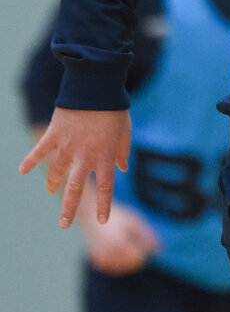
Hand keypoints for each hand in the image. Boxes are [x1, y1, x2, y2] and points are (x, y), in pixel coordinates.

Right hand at [19, 107, 130, 228]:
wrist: (97, 87)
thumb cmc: (114, 109)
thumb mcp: (124, 132)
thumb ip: (122, 152)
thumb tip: (122, 169)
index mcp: (105, 155)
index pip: (105, 187)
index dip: (104, 205)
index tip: (103, 220)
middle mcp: (85, 155)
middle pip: (75, 188)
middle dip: (69, 208)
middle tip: (63, 225)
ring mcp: (68, 145)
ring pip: (57, 171)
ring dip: (53, 183)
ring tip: (51, 190)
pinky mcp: (55, 133)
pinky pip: (40, 150)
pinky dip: (30, 160)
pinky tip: (22, 170)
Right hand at [80, 198, 160, 275]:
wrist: (92, 214)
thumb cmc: (118, 217)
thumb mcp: (135, 222)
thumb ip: (148, 237)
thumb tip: (160, 251)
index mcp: (118, 244)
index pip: (139, 258)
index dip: (142, 249)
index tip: (138, 237)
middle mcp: (107, 255)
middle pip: (133, 264)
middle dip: (135, 253)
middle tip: (127, 237)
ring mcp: (101, 260)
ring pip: (125, 268)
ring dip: (128, 258)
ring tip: (122, 240)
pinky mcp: (97, 263)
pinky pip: (116, 267)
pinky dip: (120, 260)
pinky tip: (116, 247)